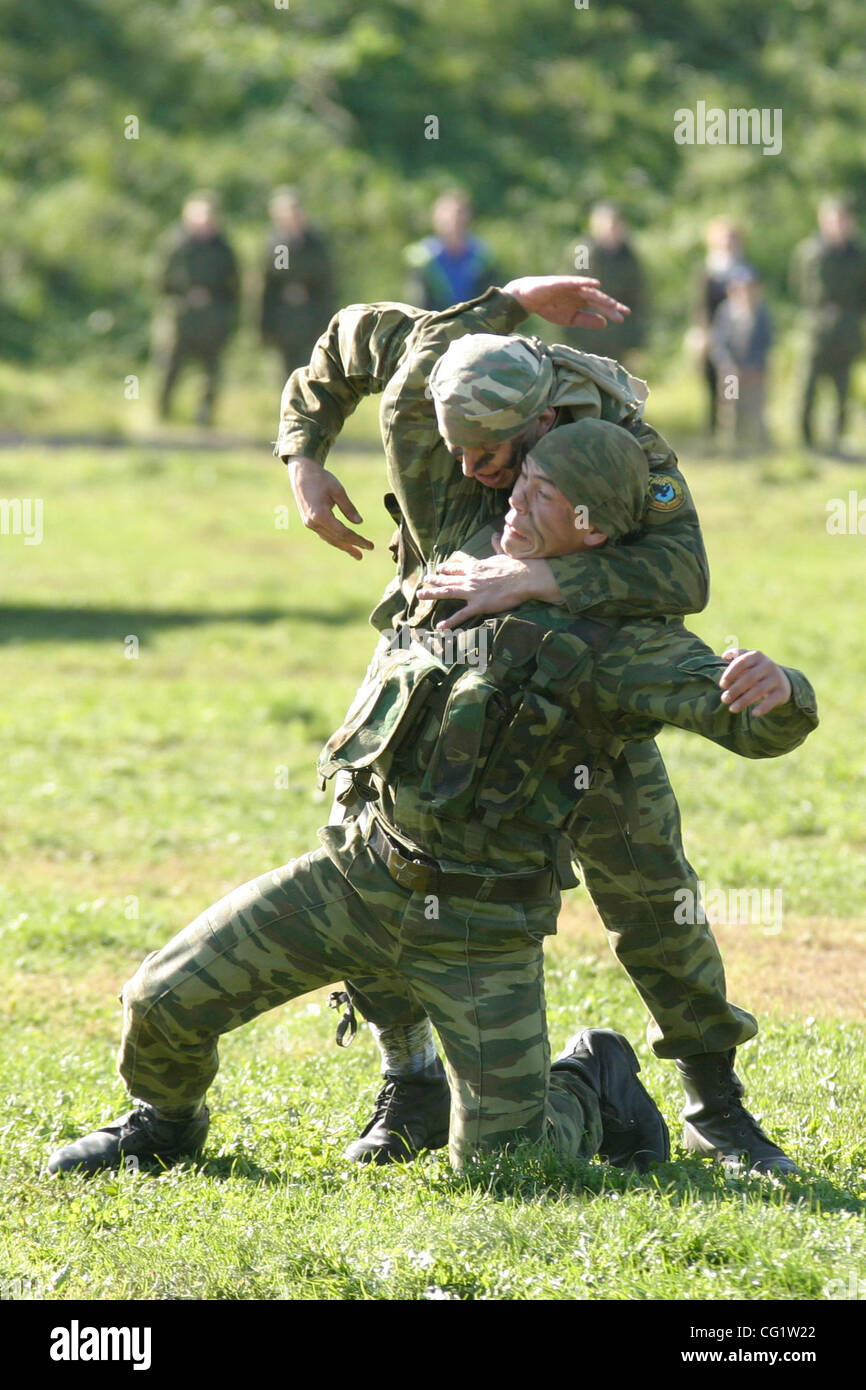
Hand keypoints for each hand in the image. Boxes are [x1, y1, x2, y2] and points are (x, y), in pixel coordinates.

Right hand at [288, 456, 373, 560]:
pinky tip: (344, 543)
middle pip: (337, 538)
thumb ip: (348, 508)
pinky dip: (335, 539)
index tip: (369, 546)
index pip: (343, 533)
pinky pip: (324, 534)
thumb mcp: (338, 490)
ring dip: (344, 546)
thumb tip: (359, 523)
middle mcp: (313, 523)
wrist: (301, 473)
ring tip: (357, 554)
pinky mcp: (309, 521)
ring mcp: (310, 523)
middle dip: (352, 546)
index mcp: (320, 515)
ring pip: (330, 538)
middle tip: (365, 553)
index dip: (357, 540)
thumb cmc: (321, 479)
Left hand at [416, 542, 562, 629]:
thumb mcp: (503, 553)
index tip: (438, 568)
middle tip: (424, 581)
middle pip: (447, 579)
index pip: (456, 567)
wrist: (525, 577)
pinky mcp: (479, 605)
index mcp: (475, 566)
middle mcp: (470, 578)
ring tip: (420, 595)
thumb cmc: (516, 565)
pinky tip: (440, 626)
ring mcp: (473, 592)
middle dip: (434, 580)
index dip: (445, 568)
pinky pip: (462, 615)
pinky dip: (450, 621)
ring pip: (448, 592)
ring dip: (433, 594)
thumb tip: (496, 536)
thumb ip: (496, 546)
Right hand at [502, 275, 630, 328]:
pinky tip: (596, 285)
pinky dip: (585, 282)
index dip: (612, 310)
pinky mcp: (561, 283)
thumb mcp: (570, 319)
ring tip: (613, 305)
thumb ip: (586, 320)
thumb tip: (605, 323)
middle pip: (598, 299)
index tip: (624, 317)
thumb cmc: (549, 307)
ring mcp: (572, 287)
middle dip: (611, 306)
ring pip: (590, 292)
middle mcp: (580, 292)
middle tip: (624, 313)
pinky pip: (575, 282)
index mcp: (582, 301)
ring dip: (601, 298)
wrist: (529, 299)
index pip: (600, 306)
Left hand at [719, 648, 791, 716]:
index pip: (741, 662)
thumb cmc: (755, 669)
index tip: (722, 685)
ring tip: (732, 709)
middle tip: (724, 699)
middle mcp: (768, 665)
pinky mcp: (782, 691)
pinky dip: (763, 707)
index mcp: (756, 656)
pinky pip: (772, 700)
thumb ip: (735, 655)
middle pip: (749, 678)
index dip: (730, 674)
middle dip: (735, 690)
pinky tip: (753, 714)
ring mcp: (776, 678)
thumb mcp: (747, 660)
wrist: (780, 679)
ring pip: (759, 690)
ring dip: (744, 701)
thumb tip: (725, 656)